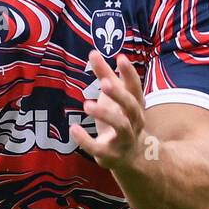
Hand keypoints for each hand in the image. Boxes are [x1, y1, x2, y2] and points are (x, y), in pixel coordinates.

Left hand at [72, 50, 149, 171]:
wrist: (130, 156)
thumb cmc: (120, 119)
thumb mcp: (113, 98)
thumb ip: (105, 76)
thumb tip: (93, 52)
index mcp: (135, 105)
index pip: (135, 87)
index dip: (129, 73)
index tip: (120, 58)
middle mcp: (134, 121)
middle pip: (131, 106)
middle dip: (119, 94)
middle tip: (105, 83)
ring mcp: (124, 139)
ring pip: (120, 126)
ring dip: (104, 114)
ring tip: (86, 104)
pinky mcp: (110, 155)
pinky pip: (98, 147)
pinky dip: (85, 139)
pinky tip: (73, 129)